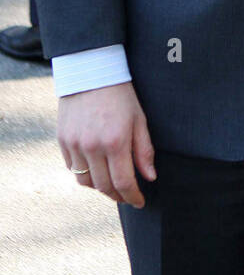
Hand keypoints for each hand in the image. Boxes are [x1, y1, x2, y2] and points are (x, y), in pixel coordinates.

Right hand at [58, 82, 156, 207]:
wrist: (90, 72)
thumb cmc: (121, 95)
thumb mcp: (139, 119)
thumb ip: (144, 150)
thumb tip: (149, 177)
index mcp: (115, 142)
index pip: (124, 182)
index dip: (133, 197)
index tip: (139, 202)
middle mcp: (92, 147)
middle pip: (103, 186)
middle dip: (117, 196)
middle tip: (127, 197)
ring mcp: (75, 144)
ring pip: (85, 181)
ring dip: (99, 188)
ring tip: (111, 186)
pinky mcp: (62, 140)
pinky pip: (72, 168)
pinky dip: (84, 175)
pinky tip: (95, 171)